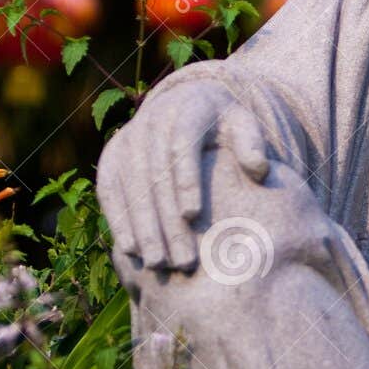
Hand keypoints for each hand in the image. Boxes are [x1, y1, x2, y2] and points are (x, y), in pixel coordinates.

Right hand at [97, 81, 269, 270]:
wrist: (182, 104)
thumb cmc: (221, 124)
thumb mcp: (243, 124)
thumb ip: (252, 143)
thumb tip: (259, 170)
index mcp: (185, 111)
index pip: (182, 146)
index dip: (186, 180)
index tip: (193, 215)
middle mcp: (150, 122)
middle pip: (155, 176)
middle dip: (166, 220)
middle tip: (182, 259)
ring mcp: (127, 139)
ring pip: (131, 188)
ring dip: (143, 228)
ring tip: (159, 264)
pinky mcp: (111, 156)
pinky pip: (109, 190)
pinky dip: (118, 220)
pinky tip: (131, 250)